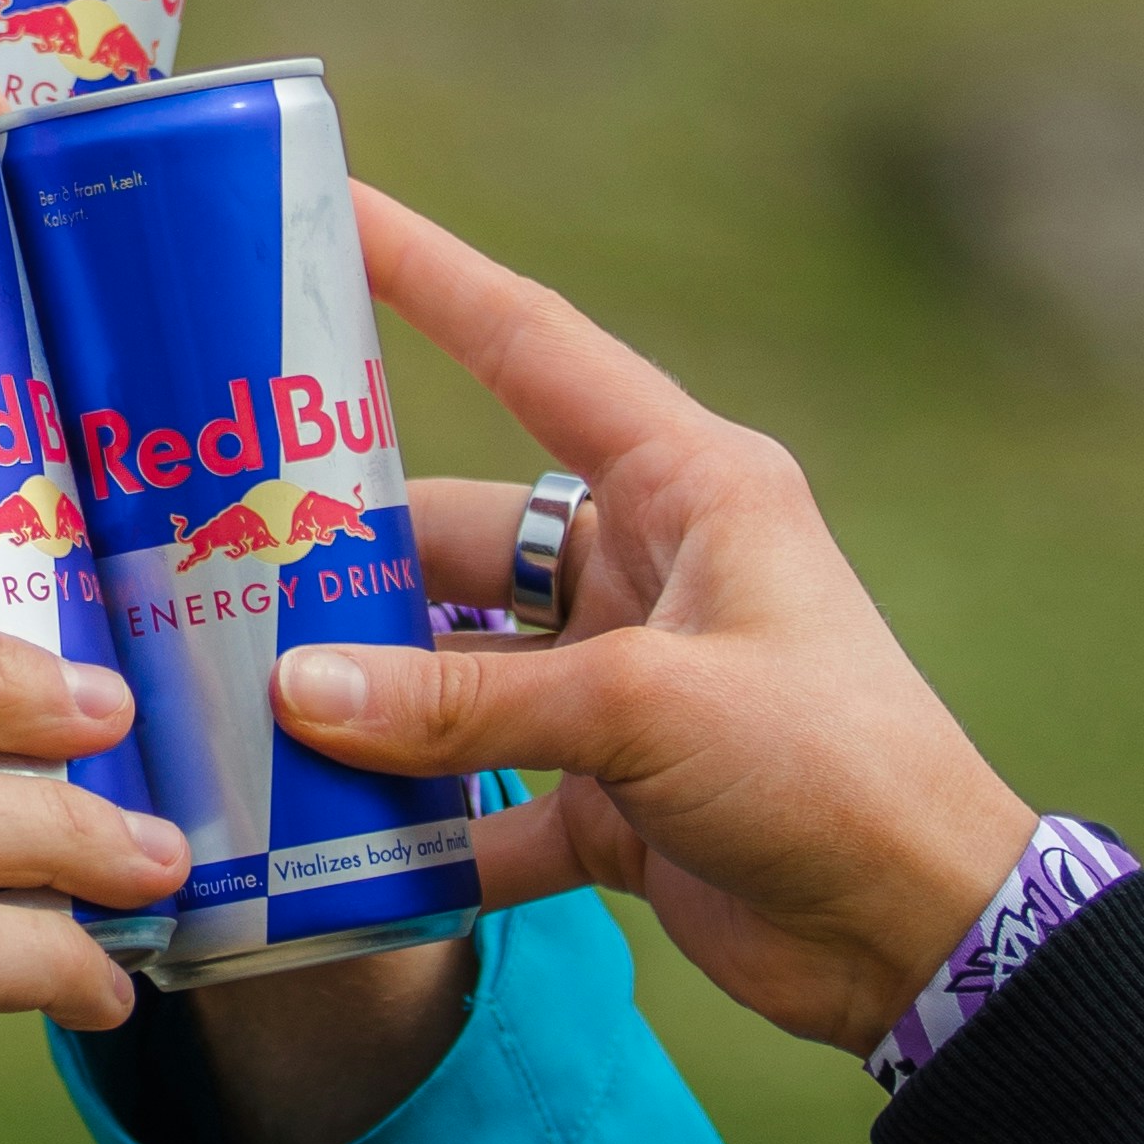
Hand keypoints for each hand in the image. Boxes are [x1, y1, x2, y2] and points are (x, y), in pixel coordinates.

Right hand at [266, 187, 1036, 1055]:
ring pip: (458, 665)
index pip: (529, 346)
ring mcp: (624, 680)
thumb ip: (463, 700)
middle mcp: (645, 564)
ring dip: (373, 700)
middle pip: (462, 532)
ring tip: (243, 704)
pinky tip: (327, 850)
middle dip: (350, 552)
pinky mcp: (613, 787)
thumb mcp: (644, 711)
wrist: (929, 939)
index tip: (330, 204)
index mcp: (683, 485)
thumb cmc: (830, 768)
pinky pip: (485, 791)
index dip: (429, 272)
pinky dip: (421, 825)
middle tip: (214, 540)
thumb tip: (295, 690)